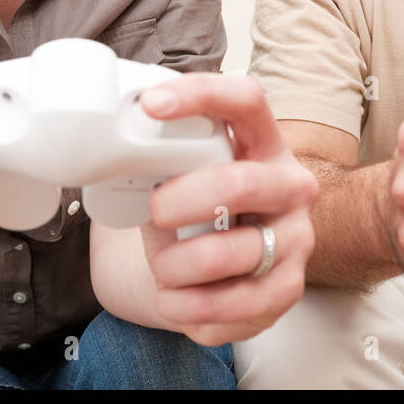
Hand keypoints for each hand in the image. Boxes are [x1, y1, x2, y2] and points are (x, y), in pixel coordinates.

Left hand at [135, 75, 317, 345]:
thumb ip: (161, 159)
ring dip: (179, 266)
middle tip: (154, 211)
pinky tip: (176, 301)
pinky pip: (239, 304)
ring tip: (161, 270)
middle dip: (184, 200)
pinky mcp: (289, 287)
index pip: (245, 100)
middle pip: (241, 183)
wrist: (220, 272)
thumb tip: (107, 148)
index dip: (200, 95)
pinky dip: (193, 308)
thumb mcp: (184, 177)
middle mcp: (290, 185)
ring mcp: (296, 238)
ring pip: (234, 253)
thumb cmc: (197, 213)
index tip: (150, 105)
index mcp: (263, 142)